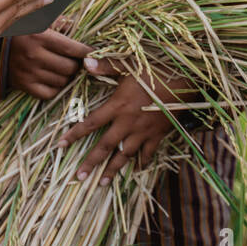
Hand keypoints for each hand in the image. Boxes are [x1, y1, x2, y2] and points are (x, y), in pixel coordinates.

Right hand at [7, 29, 91, 98]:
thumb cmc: (21, 32)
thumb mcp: (38, 21)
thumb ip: (59, 22)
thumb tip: (78, 28)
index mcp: (40, 36)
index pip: (72, 49)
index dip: (86, 53)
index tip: (92, 53)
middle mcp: (34, 55)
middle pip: (70, 68)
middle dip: (76, 65)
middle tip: (75, 62)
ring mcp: (29, 72)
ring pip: (62, 81)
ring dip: (66, 77)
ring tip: (63, 69)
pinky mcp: (24, 86)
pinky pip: (50, 93)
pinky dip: (55, 88)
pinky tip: (53, 79)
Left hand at [58, 59, 195, 185]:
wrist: (186, 82)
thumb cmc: (156, 71)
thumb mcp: (129, 65)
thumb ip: (106, 66)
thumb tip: (85, 62)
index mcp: (118, 106)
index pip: (91, 123)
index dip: (75, 134)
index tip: (60, 145)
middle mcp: (128, 123)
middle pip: (105, 146)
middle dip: (91, 163)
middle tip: (78, 178)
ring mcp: (143, 132)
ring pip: (125, 155)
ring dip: (113, 169)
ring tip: (102, 183)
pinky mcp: (158, 135)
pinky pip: (148, 153)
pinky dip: (141, 163)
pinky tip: (136, 170)